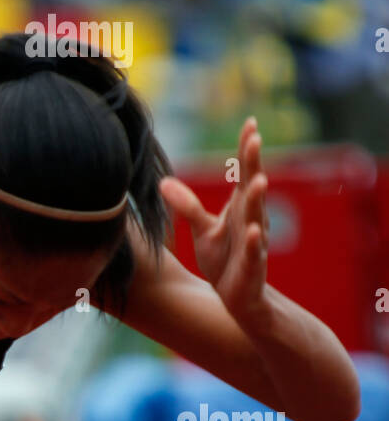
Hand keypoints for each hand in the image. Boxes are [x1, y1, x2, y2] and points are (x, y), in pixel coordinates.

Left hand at [160, 118, 269, 323]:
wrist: (238, 298)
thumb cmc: (224, 260)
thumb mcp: (202, 230)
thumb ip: (187, 205)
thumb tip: (163, 182)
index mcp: (241, 208)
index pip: (245, 173)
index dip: (247, 149)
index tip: (250, 122)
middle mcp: (251, 220)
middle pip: (253, 187)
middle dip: (254, 164)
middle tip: (254, 139)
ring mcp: (254, 243)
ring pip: (257, 218)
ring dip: (258, 200)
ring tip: (258, 180)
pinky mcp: (252, 266)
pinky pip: (254, 253)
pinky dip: (253, 243)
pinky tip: (252, 231)